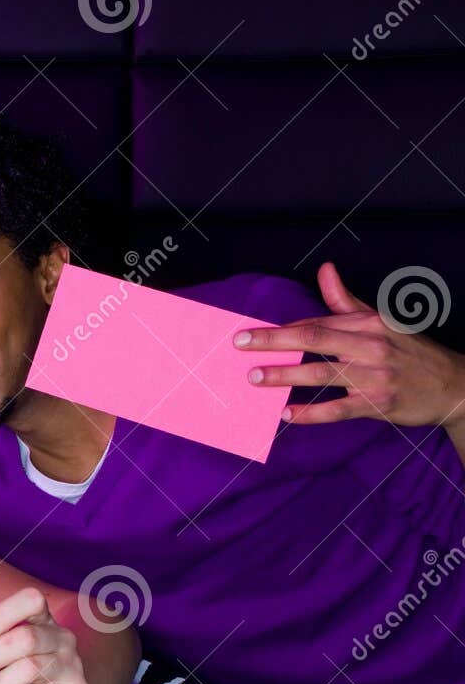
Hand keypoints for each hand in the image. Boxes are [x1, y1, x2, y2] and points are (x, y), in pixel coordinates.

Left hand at [234, 262, 464, 429]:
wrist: (454, 386)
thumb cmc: (410, 352)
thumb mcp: (382, 321)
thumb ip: (346, 300)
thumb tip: (325, 269)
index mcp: (368, 324)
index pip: (317, 323)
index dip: (283, 328)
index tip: (250, 332)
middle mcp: (370, 346)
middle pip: (313, 339)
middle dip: (274, 341)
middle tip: (240, 343)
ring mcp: (374, 376)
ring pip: (320, 374)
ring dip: (284, 375)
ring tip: (254, 377)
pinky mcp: (378, 404)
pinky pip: (338, 409)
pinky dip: (311, 413)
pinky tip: (286, 414)